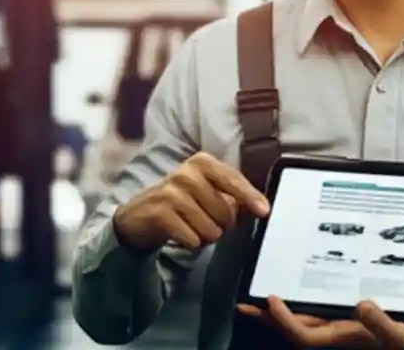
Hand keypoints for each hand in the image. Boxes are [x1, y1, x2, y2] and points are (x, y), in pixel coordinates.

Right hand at [113, 151, 269, 250]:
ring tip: (190, 225)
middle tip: (204, 219)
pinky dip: (190, 241)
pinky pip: (193, 238)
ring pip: (210, 229)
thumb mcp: (206, 191)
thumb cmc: (180, 203)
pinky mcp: (160, 213)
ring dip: (204, 235)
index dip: (250, 197)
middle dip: (220, 224)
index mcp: (202, 163)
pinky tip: (179, 232)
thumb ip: (233, 196)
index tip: (264, 211)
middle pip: (225, 211)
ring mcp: (171, 192)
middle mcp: (186, 173)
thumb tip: (260, 207)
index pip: (233, 180)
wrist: (138, 216)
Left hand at [236, 296, 403, 348]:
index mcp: (341, 336)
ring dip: (276, 312)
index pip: (303, 335)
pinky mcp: (338, 316)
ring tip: (254, 298)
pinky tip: (286, 291)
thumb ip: (382, 323)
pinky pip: (310, 311)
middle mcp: (332, 332)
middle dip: (268, 318)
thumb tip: (363, 304)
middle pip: (292, 329)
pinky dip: (295, 302)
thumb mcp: (399, 334)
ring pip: (299, 319)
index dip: (285, 320)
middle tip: (244, 304)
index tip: (272, 300)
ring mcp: (333, 325)